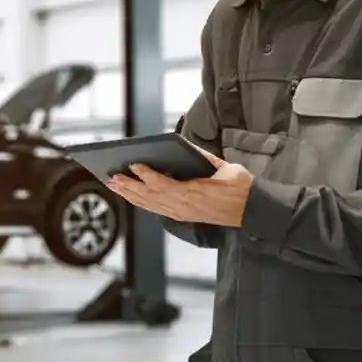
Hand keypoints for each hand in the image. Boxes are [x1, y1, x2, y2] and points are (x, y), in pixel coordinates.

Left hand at [104, 145, 254, 226]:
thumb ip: (200, 156)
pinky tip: (132, 196)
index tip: (133, 165)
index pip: (163, 184)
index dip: (146, 175)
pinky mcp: (182, 216)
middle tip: (111, 177)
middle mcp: (183, 206)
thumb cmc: (238, 186)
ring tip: (114, 186)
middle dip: (129, 187)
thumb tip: (181, 145)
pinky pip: (156, 209)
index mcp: (193, 193)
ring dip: (130, 195)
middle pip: (150, 197)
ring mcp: (182, 213)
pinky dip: (141, 202)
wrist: (249, 208)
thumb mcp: (221, 166)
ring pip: (150, 205)